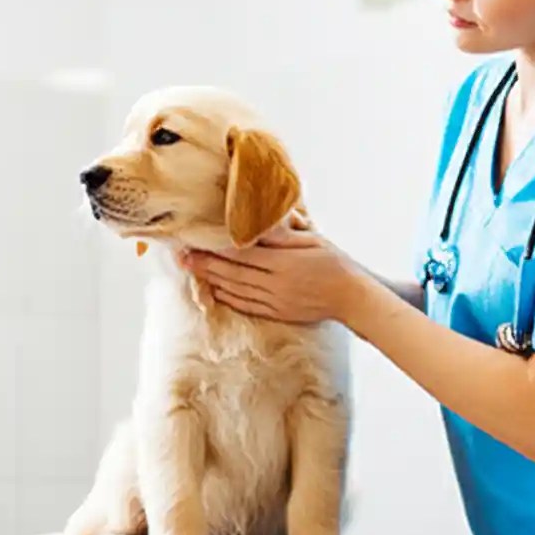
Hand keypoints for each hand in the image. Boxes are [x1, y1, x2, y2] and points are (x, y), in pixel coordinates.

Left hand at [179, 227, 365, 324]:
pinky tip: (216, 290)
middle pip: (233, 273)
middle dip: (205, 265)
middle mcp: (276, 283)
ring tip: (192, 271)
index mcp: (284, 262)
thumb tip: (259, 221)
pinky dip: (229, 297)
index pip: (242, 254)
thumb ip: (284, 233)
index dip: (216, 249)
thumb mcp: (312, 239)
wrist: (352, 297)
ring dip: (212, 280)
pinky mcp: (278, 313)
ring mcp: (276, 301)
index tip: (196, 242)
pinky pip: (247, 305)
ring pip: (236, 290)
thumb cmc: (335, 263)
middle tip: (182, 257)